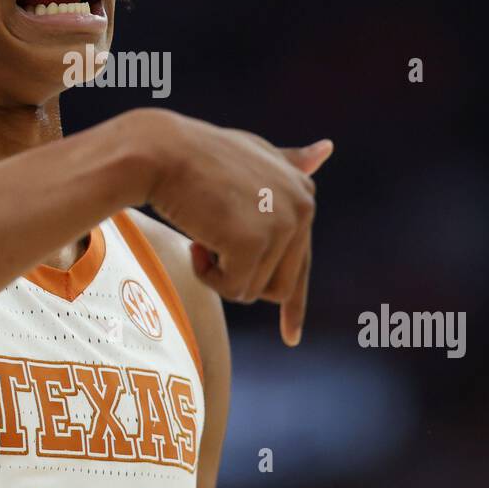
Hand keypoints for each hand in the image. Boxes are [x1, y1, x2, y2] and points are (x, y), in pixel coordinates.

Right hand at [133, 110, 333, 346]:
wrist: (160, 152)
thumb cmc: (197, 154)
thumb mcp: (252, 153)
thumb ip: (288, 162)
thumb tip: (327, 148)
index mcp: (304, 194)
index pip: (301, 262)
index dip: (294, 304)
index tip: (291, 338)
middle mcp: (303, 209)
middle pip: (279, 285)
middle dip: (241, 279)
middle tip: (208, 250)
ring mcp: (281, 226)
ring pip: (254, 291)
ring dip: (220, 275)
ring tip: (201, 236)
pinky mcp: (254, 243)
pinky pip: (233, 290)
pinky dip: (207, 277)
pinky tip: (194, 243)